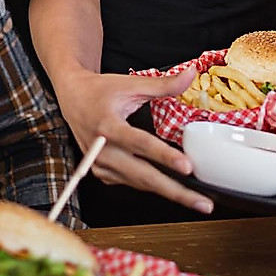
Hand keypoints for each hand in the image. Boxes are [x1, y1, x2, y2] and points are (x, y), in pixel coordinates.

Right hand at [54, 67, 212, 212]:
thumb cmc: (100, 91)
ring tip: (195, 199)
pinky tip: (172, 188)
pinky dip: (152, 186)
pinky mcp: (102, 172)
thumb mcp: (132, 85)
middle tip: (202, 202)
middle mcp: (102, 150)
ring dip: (168, 193)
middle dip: (176, 191)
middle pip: (143, 176)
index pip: (140, 144)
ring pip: (139, 184)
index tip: (187, 167)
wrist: (73, 98)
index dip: (165, 156)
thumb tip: (191, 74)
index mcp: (108, 125)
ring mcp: (100, 165)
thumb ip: (164, 84)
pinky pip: (131, 183)